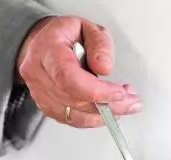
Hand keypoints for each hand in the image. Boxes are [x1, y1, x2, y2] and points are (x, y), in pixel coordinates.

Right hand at [17, 16, 141, 127]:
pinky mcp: (47, 107)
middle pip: (74, 100)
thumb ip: (100, 45)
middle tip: (131, 102)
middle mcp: (39, 75)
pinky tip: (108, 111)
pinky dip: (93, 119)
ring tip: (124, 105)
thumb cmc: (64, 35)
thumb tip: (105, 68)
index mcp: (47, 51)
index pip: (68, 77)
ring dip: (103, 114)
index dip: (96, 91)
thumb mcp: (87, 28)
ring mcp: (40, 94)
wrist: (43, 44)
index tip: (119, 93)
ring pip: (74, 115)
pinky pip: (72, 120)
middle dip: (108, 104)